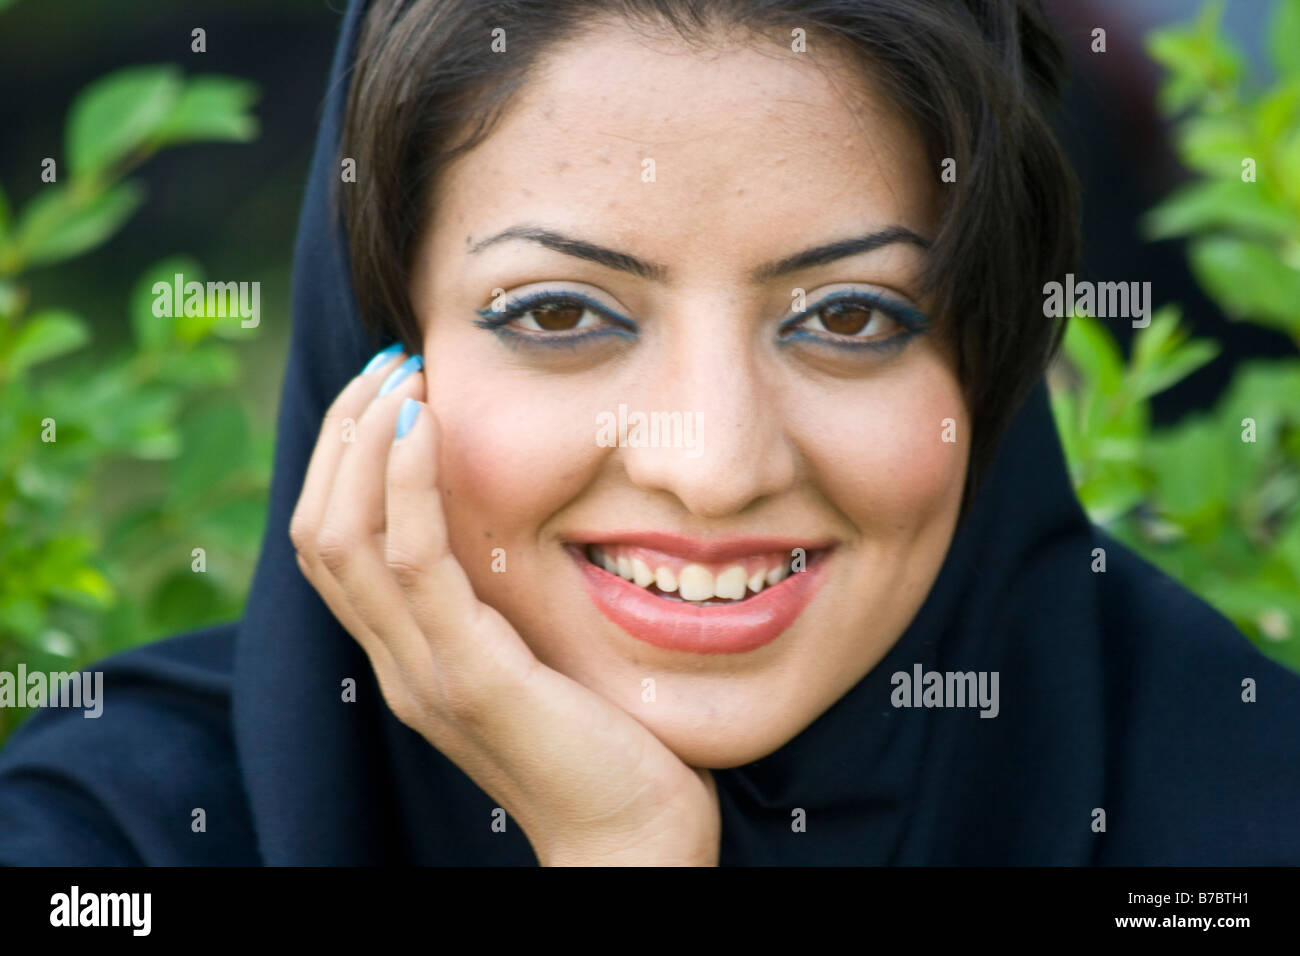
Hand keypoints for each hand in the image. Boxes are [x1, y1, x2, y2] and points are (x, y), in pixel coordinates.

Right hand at [289, 350, 720, 864]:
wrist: (633, 840)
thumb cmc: (607, 742)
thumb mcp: (541, 653)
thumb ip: (508, 600)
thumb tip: (515, 518)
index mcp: (410, 657)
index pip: (334, 546)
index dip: (344, 460)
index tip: (392, 388)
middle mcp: (398, 665)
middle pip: (317, 533)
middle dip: (342, 435)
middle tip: (390, 361)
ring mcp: (426, 676)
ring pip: (341, 541)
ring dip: (363, 443)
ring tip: (403, 375)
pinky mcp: (472, 680)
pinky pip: (413, 567)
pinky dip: (403, 486)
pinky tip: (424, 428)